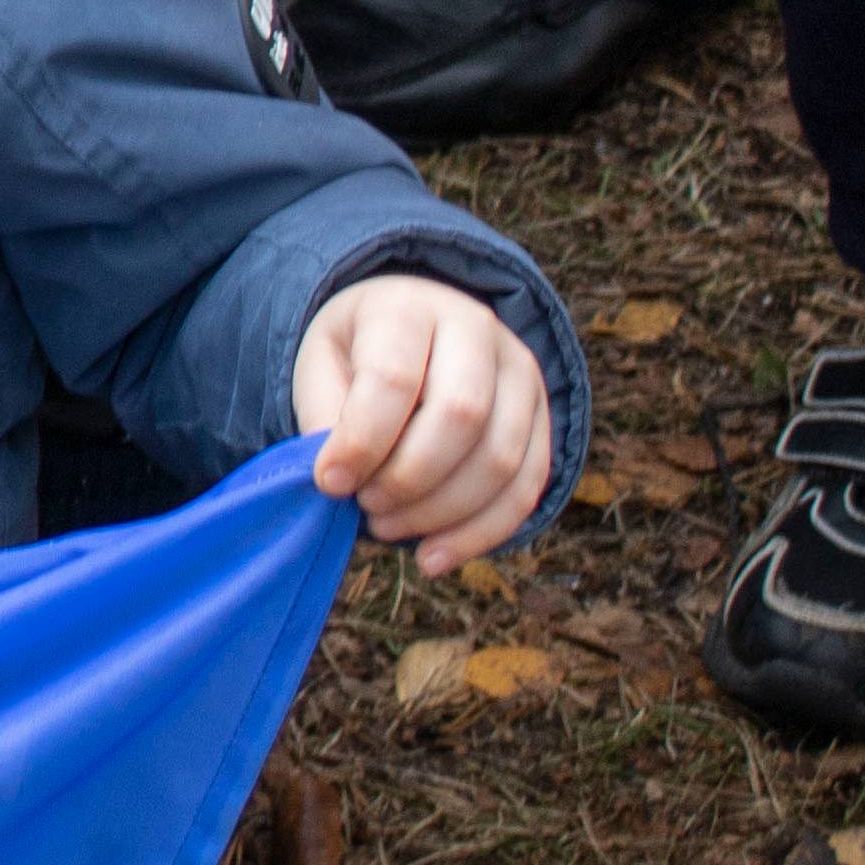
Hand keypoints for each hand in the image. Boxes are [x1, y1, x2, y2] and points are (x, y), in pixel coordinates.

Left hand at [291, 274, 554, 570]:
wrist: (408, 333)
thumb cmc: (355, 358)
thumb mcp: (321, 370)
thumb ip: (327, 418)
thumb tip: (340, 480)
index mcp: (409, 307)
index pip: (394, 379)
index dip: (362, 441)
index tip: (330, 483)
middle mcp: (478, 329)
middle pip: (460, 417)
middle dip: (406, 480)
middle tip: (364, 505)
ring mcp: (521, 372)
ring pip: (502, 459)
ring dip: (441, 513)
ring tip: (387, 527)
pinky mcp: (543, 416)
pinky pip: (528, 486)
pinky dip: (480, 533)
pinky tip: (433, 557)